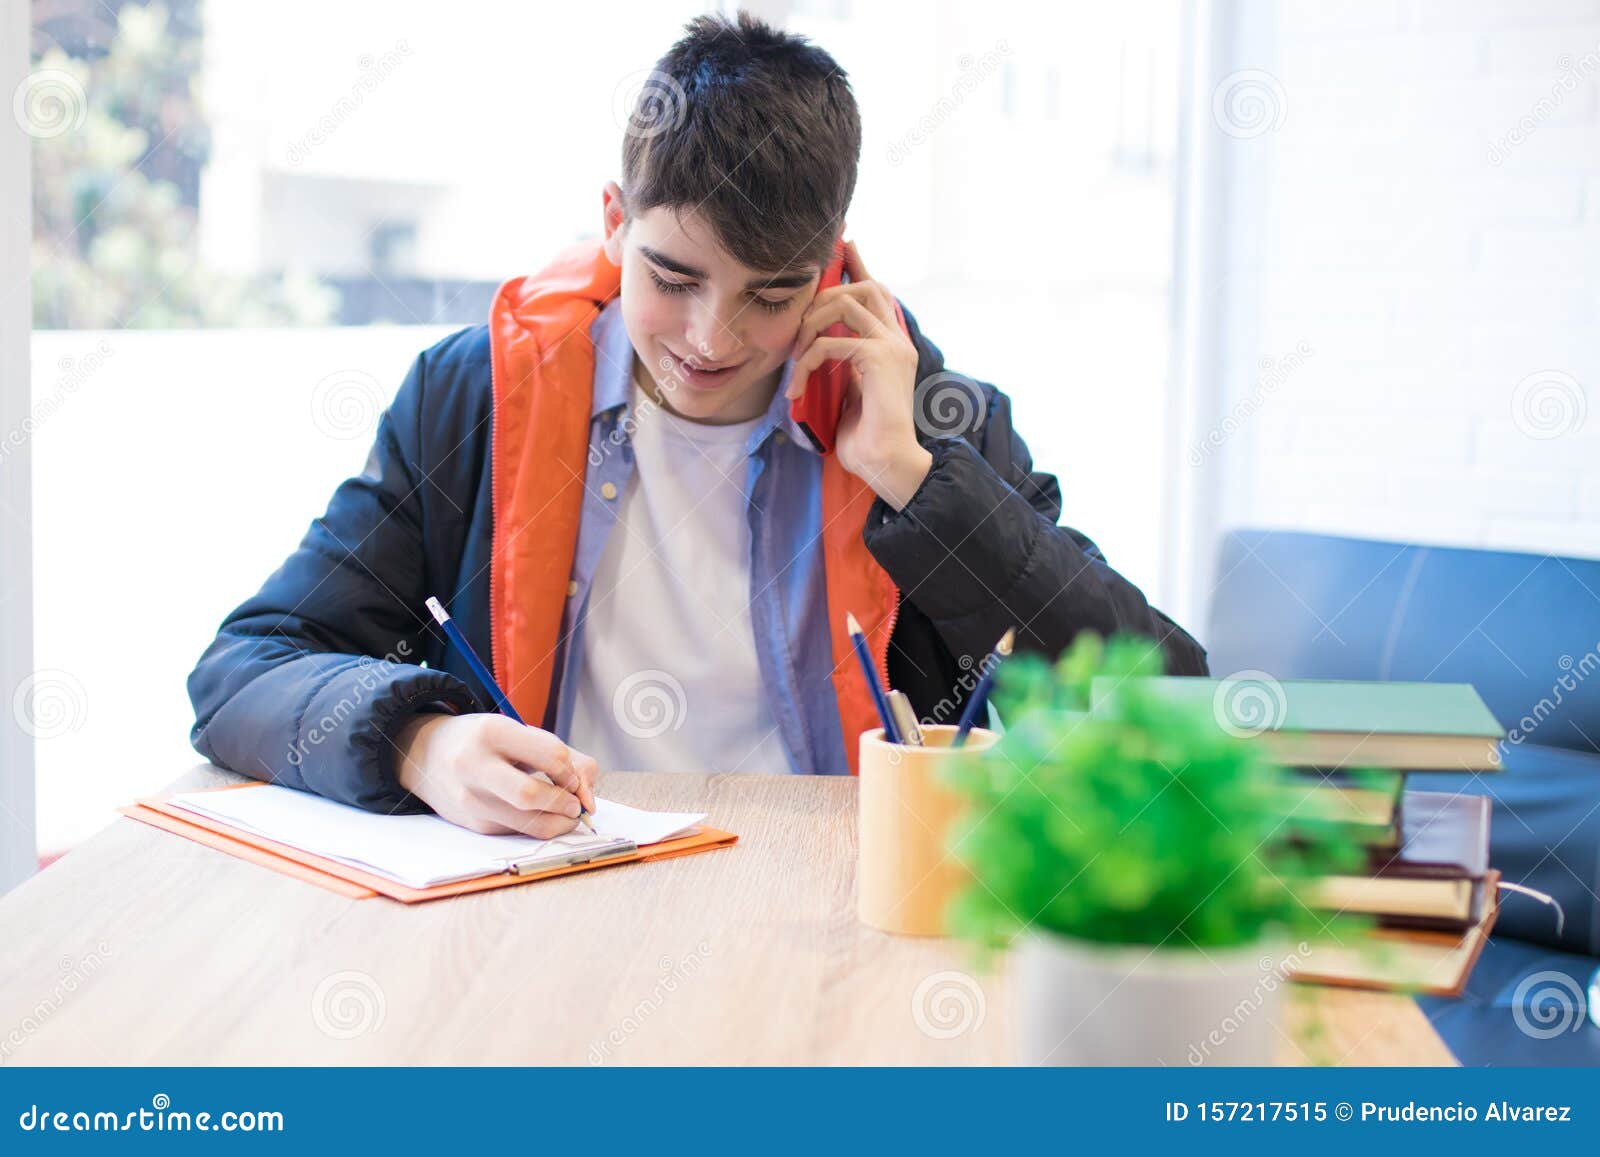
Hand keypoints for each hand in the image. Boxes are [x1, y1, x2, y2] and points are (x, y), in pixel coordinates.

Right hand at [393, 713, 598, 837]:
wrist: (427, 754)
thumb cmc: (487, 742)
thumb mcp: (522, 733)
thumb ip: (567, 757)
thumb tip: (589, 799)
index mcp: (493, 732)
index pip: (551, 755)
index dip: (571, 772)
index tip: (572, 777)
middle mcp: (476, 766)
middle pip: (533, 795)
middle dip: (566, 804)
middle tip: (575, 804)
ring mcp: (471, 799)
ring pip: (529, 823)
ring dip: (559, 823)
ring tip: (565, 813)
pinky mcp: (473, 824)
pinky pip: (518, 832)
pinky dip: (537, 826)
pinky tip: (537, 814)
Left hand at [787, 240, 931, 510]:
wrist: (886, 464)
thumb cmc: (866, 435)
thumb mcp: (849, 387)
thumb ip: (842, 359)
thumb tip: (818, 342)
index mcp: (892, 343)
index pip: (877, 289)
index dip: (857, 264)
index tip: (841, 245)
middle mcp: (896, 339)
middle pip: (863, 286)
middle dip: (821, 295)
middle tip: (797, 327)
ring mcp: (891, 346)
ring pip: (843, 303)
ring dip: (808, 327)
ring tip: (795, 360)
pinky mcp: (879, 359)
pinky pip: (831, 342)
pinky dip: (806, 363)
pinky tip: (796, 390)